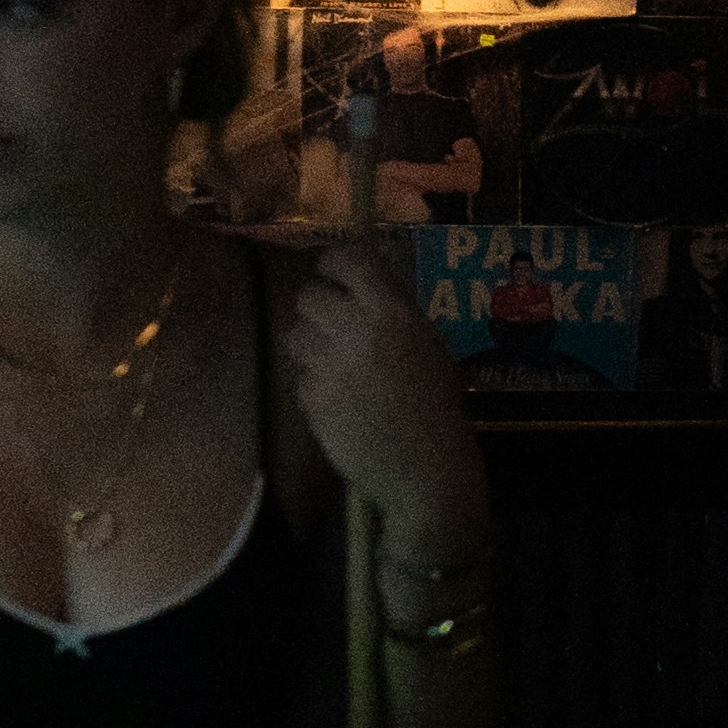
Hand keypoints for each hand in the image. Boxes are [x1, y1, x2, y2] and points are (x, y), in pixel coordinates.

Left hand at [285, 239, 485, 532]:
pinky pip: (301, 378)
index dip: (332, 264)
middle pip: (309, 294)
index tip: (332, 276)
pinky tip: (341, 405)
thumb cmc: (433, 404)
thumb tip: (362, 276)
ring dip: (309, 348)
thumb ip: (394, 309)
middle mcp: (362, 332)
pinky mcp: (314, 399)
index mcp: (395, 313)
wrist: (428, 468)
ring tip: (333, 367)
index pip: (348, 259)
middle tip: (330, 327)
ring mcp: (334, 366)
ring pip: (294, 334)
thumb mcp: (426, 344)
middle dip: (316, 310)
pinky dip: (315, 389)